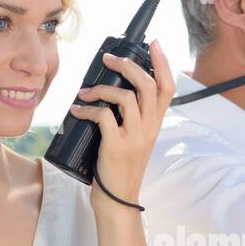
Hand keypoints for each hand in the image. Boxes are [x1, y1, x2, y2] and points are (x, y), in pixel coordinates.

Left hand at [68, 39, 175, 212]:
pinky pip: (103, 116)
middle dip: (128, 65)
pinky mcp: (117, 146)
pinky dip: (87, 109)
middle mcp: (149, 128)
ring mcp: (135, 137)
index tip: (153, 43)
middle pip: (148, 85)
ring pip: (127, 97)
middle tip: (109, 58)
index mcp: (155, 125)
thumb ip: (132, 119)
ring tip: (84, 92)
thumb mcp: (135, 141)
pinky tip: (76, 111)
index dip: (163, 63)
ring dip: (101, 88)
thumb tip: (112, 94)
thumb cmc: (120, 170)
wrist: (118, 202)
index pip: (168, 88)